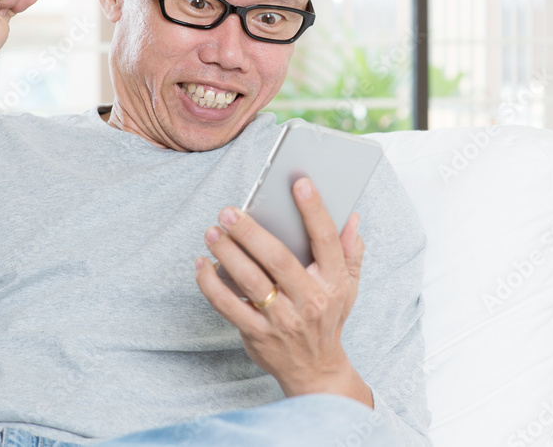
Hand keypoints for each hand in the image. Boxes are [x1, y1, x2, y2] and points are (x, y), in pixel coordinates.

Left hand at [195, 177, 372, 405]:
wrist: (315, 371)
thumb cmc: (328, 319)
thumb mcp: (349, 287)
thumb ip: (351, 251)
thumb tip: (351, 216)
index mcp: (334, 282)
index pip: (325, 240)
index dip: (314, 209)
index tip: (298, 182)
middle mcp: (310, 300)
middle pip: (278, 259)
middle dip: (251, 231)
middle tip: (229, 211)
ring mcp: (283, 320)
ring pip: (250, 281)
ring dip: (227, 253)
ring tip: (212, 232)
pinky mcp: (257, 334)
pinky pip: (228, 305)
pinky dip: (210, 284)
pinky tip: (201, 263)